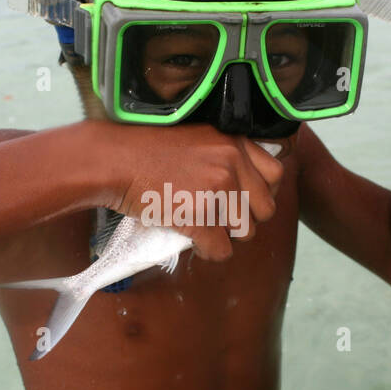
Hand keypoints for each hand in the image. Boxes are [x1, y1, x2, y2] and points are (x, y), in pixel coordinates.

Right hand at [88, 121, 286, 260]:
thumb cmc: (147, 150)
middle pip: (265, 208)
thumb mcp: (197, 138)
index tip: (244, 200)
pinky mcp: (199, 216)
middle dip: (246, 219)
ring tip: (203, 228)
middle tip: (221, 218)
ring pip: (246, 232)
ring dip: (227, 236)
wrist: (114, 161)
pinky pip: (221, 250)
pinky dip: (209, 251)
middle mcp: (232, 163)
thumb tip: (248, 183)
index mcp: (234, 143)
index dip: (261, 192)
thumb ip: (226, 154)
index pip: (276, 174)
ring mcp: (217, 190)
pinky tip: (193, 241)